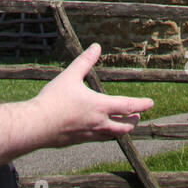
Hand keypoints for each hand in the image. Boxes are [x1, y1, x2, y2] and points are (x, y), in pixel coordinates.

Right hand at [33, 44, 152, 146]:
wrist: (37, 125)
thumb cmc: (54, 99)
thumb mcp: (70, 75)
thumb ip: (85, 61)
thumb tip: (96, 46)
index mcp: (99, 106)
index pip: (127, 106)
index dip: (141, 104)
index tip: (151, 103)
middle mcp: (98, 123)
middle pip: (124, 127)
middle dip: (133, 121)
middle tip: (138, 116)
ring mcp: (88, 134)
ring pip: (111, 136)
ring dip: (120, 129)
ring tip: (123, 125)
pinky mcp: (78, 141)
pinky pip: (97, 139)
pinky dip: (105, 134)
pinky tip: (100, 131)